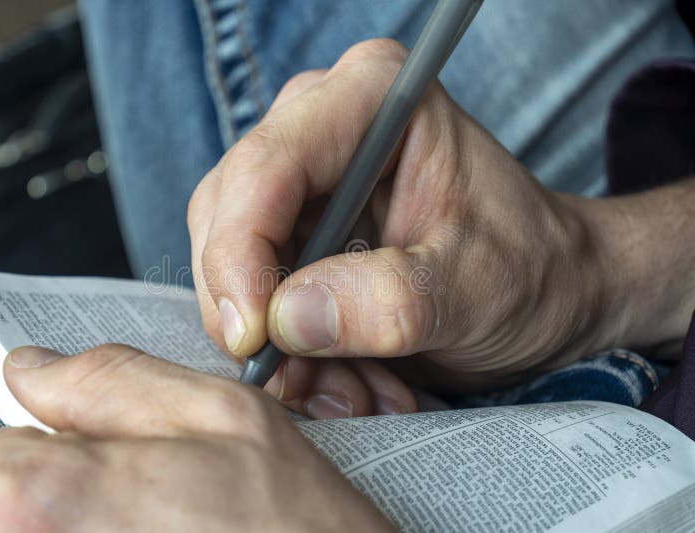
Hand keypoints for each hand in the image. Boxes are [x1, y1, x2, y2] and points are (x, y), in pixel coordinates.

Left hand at [0, 345, 392, 532]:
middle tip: (156, 497)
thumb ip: (115, 379)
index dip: (48, 445)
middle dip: (72, 489)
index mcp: (43, 500)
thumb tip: (37, 369)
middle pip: (8, 508)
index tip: (98, 455)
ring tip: (173, 530)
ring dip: (95, 526)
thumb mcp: (226, 418)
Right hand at [187, 38, 627, 412]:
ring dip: (281, 347)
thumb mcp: (476, 289)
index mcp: (372, 99)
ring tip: (356, 391)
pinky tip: (351, 382)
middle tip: (307, 381)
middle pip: (229, 215)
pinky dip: (292, 354)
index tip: (254, 340)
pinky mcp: (297, 234)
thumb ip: (388, 301)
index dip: (240, 255)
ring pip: (231, 265)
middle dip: (260, 313)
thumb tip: (285, 320)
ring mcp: (304, 183)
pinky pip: (254, 296)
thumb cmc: (531, 268)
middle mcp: (323, 126)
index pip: (267, 167)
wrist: (550, 293)